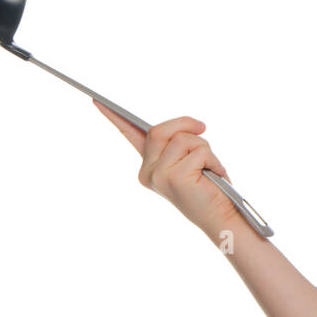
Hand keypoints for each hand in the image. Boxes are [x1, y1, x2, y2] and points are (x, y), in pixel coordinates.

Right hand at [92, 100, 236, 232]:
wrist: (220, 216)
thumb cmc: (209, 187)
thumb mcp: (191, 159)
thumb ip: (180, 142)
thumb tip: (192, 126)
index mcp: (149, 165)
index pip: (129, 135)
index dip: (112, 116)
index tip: (96, 100)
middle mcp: (148, 171)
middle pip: (161, 130)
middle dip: (186, 125)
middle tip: (202, 128)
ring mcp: (158, 175)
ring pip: (184, 139)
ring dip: (205, 149)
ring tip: (209, 169)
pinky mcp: (174, 178)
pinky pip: (200, 151)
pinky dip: (214, 161)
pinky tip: (213, 176)